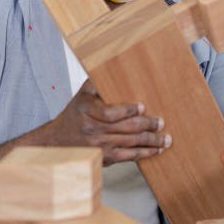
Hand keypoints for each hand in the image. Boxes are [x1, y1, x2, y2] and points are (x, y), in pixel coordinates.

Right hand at [51, 80, 170, 164]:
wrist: (58, 142)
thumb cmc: (73, 116)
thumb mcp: (81, 95)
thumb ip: (96, 82)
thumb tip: (111, 64)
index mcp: (87, 111)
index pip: (109, 113)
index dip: (128, 111)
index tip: (142, 107)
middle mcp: (93, 130)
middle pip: (125, 128)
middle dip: (147, 125)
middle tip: (161, 122)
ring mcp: (99, 146)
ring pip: (130, 143)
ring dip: (151, 141)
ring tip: (165, 139)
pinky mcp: (104, 159)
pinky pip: (128, 157)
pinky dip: (143, 153)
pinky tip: (154, 151)